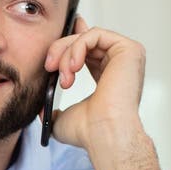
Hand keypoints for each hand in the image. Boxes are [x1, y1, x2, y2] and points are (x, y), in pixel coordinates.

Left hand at [43, 15, 145, 150]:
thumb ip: (52, 110)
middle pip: (83, 40)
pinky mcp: (129, 49)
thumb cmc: (88, 132)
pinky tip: (73, 67)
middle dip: (60, 50)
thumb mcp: (61, 119)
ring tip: (64, 77)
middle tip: (48, 68)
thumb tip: (41, 109)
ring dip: (67, 53)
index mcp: (107, 76)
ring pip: (87, 37)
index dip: (69, 42)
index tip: (51, 51)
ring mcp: (126, 56)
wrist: (102, 134)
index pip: (87, 49)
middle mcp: (118, 64)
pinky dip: (78, 47)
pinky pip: (95, 34)